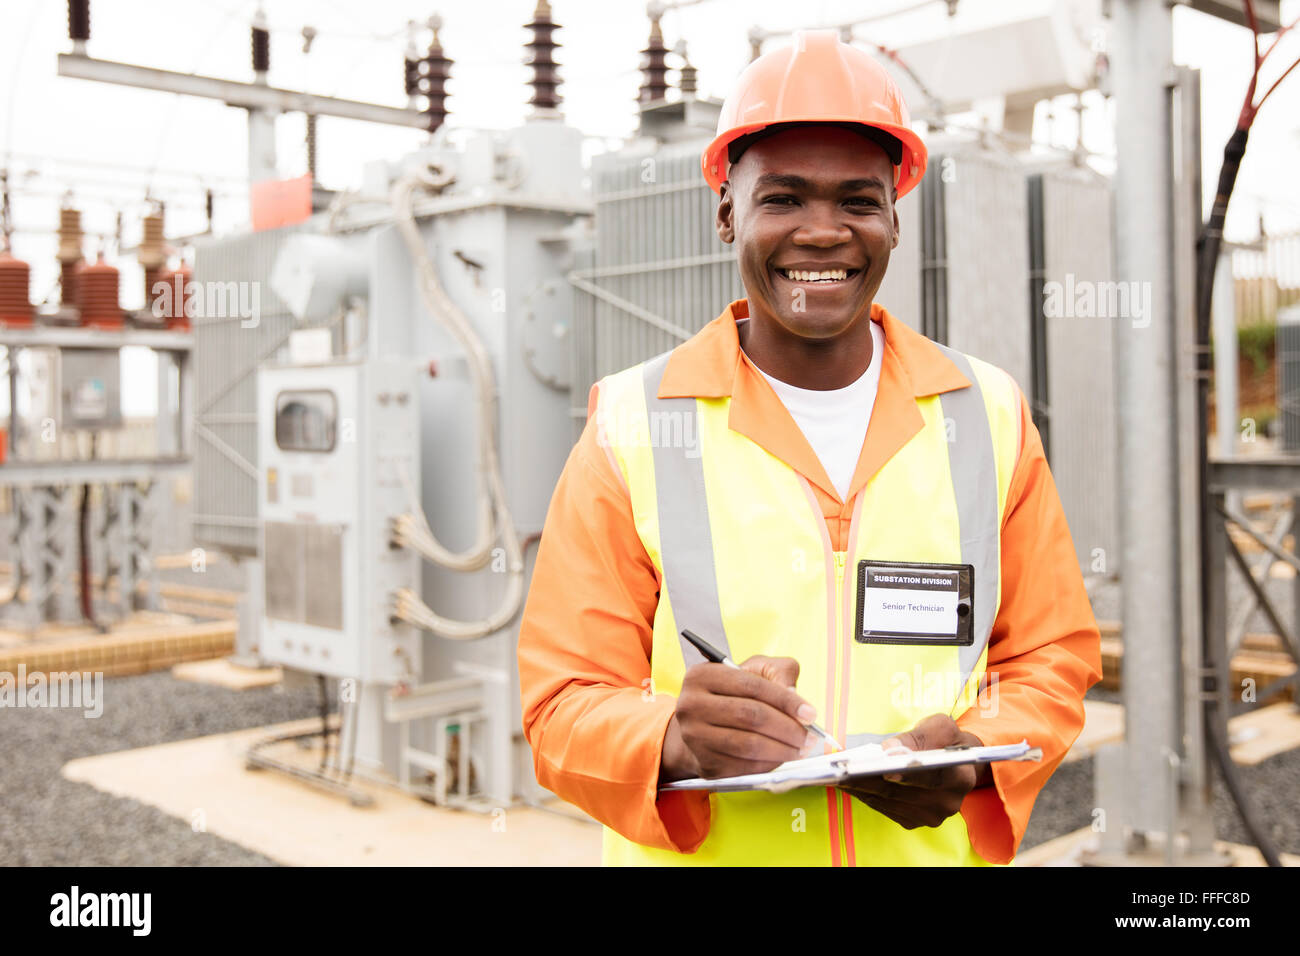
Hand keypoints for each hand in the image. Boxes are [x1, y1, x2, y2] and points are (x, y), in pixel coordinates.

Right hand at [660, 655, 819, 782]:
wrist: (701, 728)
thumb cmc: (731, 695)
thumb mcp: (753, 672)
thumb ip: (779, 672)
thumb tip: (795, 698)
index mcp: (702, 675)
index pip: (751, 686)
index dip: (785, 701)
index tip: (810, 713)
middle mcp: (691, 705)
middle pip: (750, 716)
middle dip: (787, 728)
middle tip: (809, 736)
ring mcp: (694, 737)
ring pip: (749, 745)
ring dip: (782, 749)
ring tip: (800, 749)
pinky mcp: (704, 763)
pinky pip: (744, 767)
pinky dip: (769, 764)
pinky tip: (781, 757)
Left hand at [837, 714, 989, 828]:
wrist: (956, 764)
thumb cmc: (946, 741)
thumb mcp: (941, 726)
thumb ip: (918, 736)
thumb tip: (890, 748)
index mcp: (960, 777)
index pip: (932, 778)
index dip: (909, 775)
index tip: (885, 769)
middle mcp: (947, 803)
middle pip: (902, 793)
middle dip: (871, 780)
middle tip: (845, 770)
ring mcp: (929, 816)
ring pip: (889, 802)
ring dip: (861, 788)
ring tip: (837, 775)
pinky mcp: (913, 821)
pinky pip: (884, 808)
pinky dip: (865, 795)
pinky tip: (848, 783)